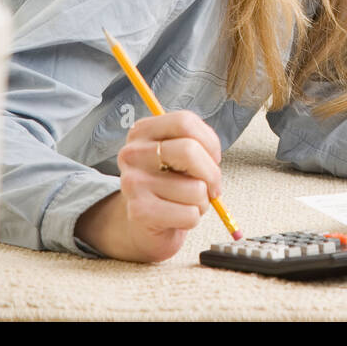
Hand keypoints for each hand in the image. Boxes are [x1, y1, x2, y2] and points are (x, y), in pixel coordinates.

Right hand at [107, 110, 223, 262]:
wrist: (144, 224)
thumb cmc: (169, 185)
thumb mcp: (179, 156)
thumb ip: (197, 146)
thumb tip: (213, 160)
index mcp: (143, 131)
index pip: (184, 121)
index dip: (209, 142)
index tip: (213, 159)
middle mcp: (133, 153)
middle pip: (189, 151)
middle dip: (212, 173)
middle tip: (212, 186)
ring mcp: (133, 182)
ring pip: (195, 188)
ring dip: (202, 200)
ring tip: (187, 202)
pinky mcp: (139, 211)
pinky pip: (189, 214)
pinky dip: (193, 219)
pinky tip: (178, 217)